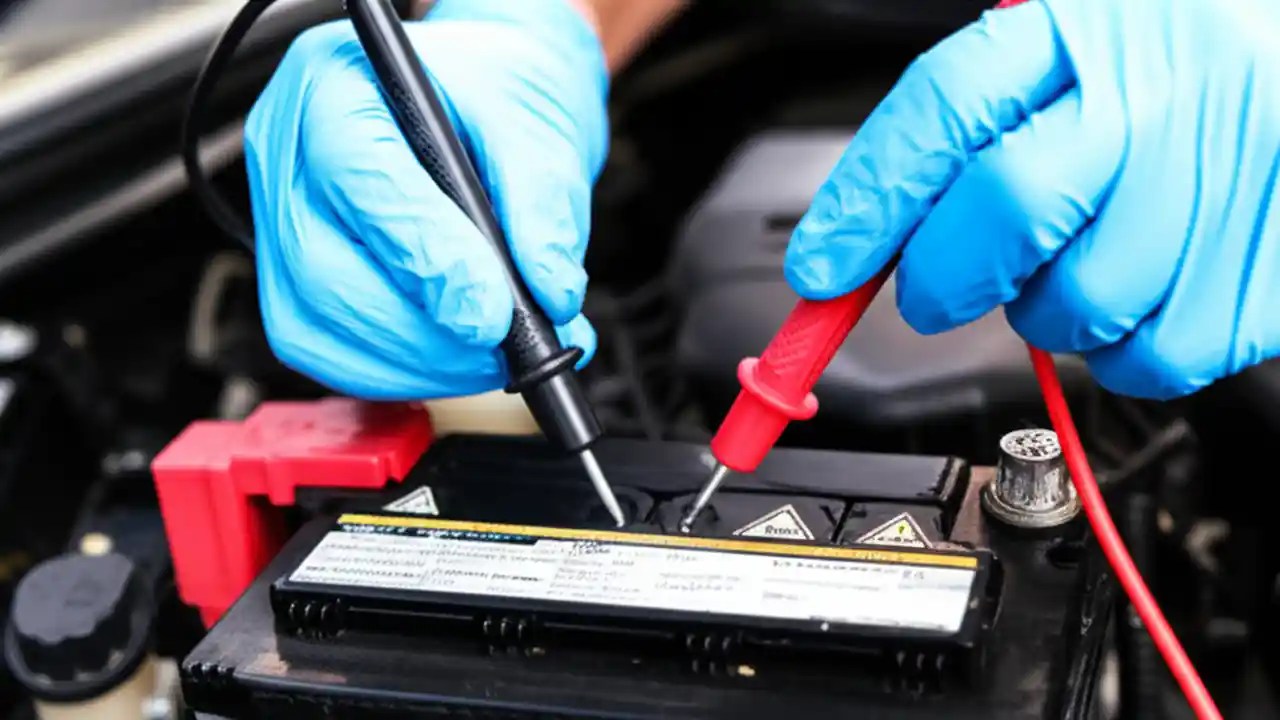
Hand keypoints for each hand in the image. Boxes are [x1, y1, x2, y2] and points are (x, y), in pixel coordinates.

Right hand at [243, 0, 607, 398]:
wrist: (481, 101)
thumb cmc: (493, 91)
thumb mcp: (536, 119)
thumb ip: (542, 201)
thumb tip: (549, 291)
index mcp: (333, 84)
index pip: (361, 181)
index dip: (429, 258)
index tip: (495, 311)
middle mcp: (287, 155)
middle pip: (323, 276)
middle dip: (424, 336)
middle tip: (502, 346)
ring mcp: (281, 224)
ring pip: (316, 329)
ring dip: (417, 364)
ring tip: (494, 354)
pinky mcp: (295, 283)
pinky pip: (332, 352)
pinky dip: (405, 370)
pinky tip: (462, 355)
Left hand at [784, 0, 1279, 399]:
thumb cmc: (1163, 74)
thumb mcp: (1060, 61)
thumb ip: (964, 140)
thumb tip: (854, 249)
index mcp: (1086, 26)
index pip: (949, 105)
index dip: (871, 199)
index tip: (822, 270)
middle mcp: (1163, 90)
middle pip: (1010, 207)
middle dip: (943, 278)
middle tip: (933, 293)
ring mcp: (1227, 175)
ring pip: (1080, 305)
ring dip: (1045, 316)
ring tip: (1074, 266)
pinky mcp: (1271, 265)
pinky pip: (1156, 358)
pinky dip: (1123, 353)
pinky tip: (1138, 297)